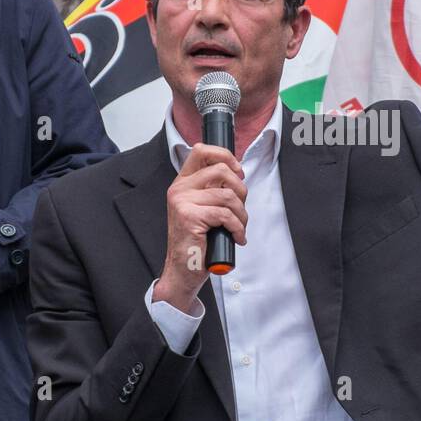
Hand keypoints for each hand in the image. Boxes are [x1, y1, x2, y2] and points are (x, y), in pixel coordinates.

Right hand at [154, 144, 248, 312]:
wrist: (183, 269)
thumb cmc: (197, 241)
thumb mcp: (204, 209)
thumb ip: (214, 190)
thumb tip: (238, 174)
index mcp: (182, 183)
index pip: (202, 151)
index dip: (225, 156)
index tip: (238, 172)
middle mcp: (179, 189)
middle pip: (221, 170)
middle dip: (240, 190)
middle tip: (241, 208)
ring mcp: (182, 202)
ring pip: (227, 196)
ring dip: (241, 215)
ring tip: (239, 228)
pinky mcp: (189, 217)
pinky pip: (225, 215)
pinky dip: (238, 227)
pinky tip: (237, 237)